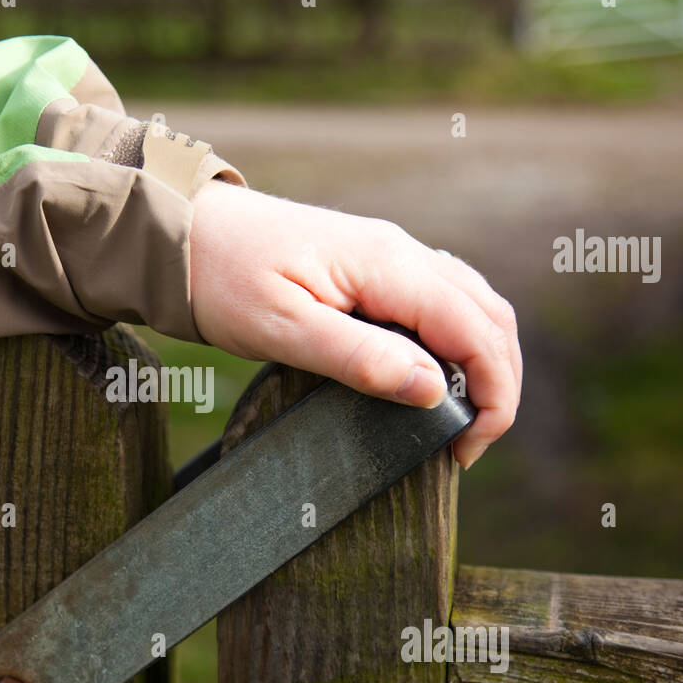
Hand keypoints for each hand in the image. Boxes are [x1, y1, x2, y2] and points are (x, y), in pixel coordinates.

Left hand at [188, 181, 520, 469]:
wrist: (183, 232)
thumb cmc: (223, 278)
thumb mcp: (283, 329)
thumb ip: (360, 357)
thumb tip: (433, 390)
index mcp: (388, 265)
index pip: (476, 329)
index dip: (492, 393)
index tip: (468, 450)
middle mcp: (402, 252)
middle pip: (489, 316)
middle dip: (498, 384)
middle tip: (468, 448)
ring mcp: (392, 255)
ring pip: (474, 305)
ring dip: (484, 362)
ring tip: (459, 421)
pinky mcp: (375, 266)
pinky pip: (443, 299)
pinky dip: (460, 340)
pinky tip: (437, 378)